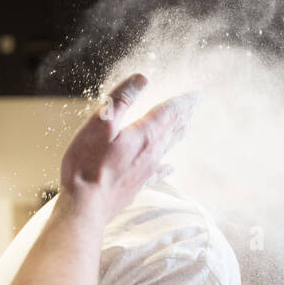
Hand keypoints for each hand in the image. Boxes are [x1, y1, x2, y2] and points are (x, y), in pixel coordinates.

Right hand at [60, 73, 198, 221]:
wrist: (85, 206)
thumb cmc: (87, 164)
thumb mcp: (101, 123)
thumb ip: (122, 99)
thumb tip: (142, 78)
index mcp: (144, 134)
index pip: (170, 112)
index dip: (183, 102)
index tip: (197, 95)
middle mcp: (151, 153)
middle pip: (172, 129)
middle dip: (184, 115)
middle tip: (195, 105)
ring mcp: (146, 171)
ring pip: (168, 148)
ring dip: (177, 134)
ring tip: (187, 126)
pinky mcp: (137, 186)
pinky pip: (157, 173)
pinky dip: (165, 167)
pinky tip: (170, 168)